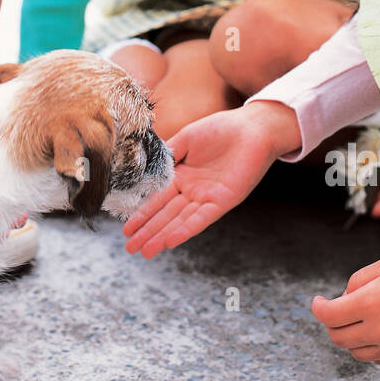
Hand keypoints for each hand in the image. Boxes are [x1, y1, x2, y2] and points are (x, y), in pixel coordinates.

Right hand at [123, 101, 299, 258]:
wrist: (252, 128)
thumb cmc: (221, 129)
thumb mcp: (186, 139)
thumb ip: (167, 156)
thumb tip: (145, 168)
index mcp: (182, 176)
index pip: (158, 199)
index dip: (142, 214)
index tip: (126, 229)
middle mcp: (193, 190)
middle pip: (166, 214)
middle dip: (148, 232)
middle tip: (130, 249)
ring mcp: (207, 197)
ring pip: (180, 220)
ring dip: (163, 236)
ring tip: (146, 252)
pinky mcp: (223, 201)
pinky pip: (202, 218)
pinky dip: (186, 229)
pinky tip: (171, 241)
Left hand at [311, 255, 379, 362]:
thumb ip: (356, 282)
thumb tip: (344, 298)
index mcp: (368, 305)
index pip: (328, 316)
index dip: (318, 307)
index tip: (319, 302)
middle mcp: (378, 331)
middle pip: (337, 337)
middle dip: (332, 323)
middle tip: (337, 311)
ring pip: (355, 352)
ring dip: (350, 337)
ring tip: (358, 322)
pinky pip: (377, 359)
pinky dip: (370, 348)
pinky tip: (376, 333)